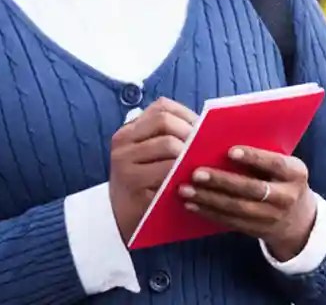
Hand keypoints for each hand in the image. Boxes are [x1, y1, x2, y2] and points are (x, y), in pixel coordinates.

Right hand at [109, 97, 196, 243]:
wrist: (119, 219)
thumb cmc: (144, 185)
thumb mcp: (150, 156)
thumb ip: (169, 138)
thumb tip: (206, 126)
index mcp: (130, 129)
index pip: (162, 106)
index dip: (187, 114)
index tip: (202, 129)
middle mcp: (122, 140)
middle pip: (164, 120)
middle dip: (190, 132)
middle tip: (205, 148)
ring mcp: (124, 160)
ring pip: (168, 143)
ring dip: (189, 153)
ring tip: (199, 164)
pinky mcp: (131, 181)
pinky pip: (166, 169)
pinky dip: (182, 172)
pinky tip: (189, 180)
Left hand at [177, 146, 316, 261]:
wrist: (299, 220)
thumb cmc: (283, 179)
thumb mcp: (284, 166)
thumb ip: (263, 155)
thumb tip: (223, 141)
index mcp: (296, 173)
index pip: (275, 164)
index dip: (254, 158)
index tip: (229, 151)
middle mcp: (286, 197)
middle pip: (251, 189)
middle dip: (221, 181)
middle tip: (196, 173)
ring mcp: (272, 217)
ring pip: (237, 208)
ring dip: (208, 199)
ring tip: (186, 190)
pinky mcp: (257, 230)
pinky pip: (230, 222)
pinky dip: (209, 213)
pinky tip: (192, 205)